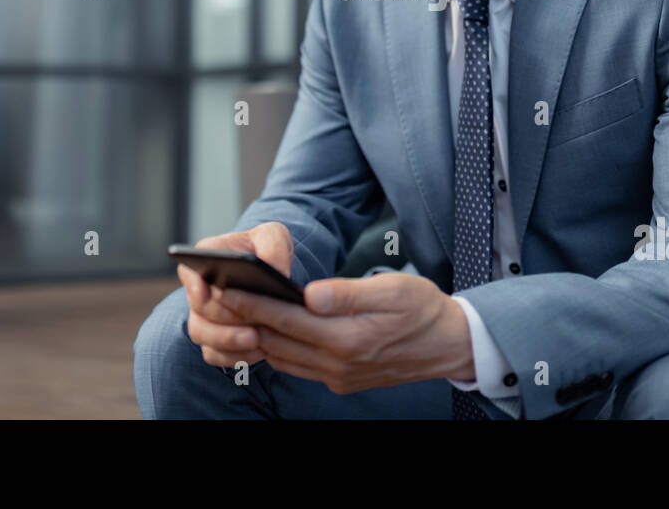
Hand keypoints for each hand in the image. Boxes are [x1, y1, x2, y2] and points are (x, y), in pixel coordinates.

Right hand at [178, 221, 293, 368]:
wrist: (269, 276)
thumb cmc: (267, 250)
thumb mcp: (274, 236)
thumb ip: (274, 246)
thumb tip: (276, 271)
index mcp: (206, 257)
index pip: (190, 270)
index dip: (194, 284)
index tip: (206, 293)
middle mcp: (199, 288)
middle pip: (199, 308)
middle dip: (224, 318)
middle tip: (251, 324)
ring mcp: (203, 316)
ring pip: (201, 334)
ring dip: (227, 341)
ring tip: (256, 340)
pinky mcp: (213, 339)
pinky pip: (214, 354)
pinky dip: (234, 357)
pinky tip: (259, 353)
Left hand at [216, 271, 475, 393]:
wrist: (450, 345)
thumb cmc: (424, 309)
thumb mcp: (393, 290)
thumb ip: (347, 292)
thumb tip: (308, 293)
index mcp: (350, 338)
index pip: (287, 320)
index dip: (253, 304)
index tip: (227, 288)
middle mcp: (339, 364)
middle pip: (278, 342)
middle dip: (246, 321)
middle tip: (219, 298)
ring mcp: (339, 376)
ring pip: (283, 359)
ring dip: (258, 338)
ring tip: (235, 314)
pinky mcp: (342, 381)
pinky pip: (298, 368)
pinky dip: (278, 351)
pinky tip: (268, 334)